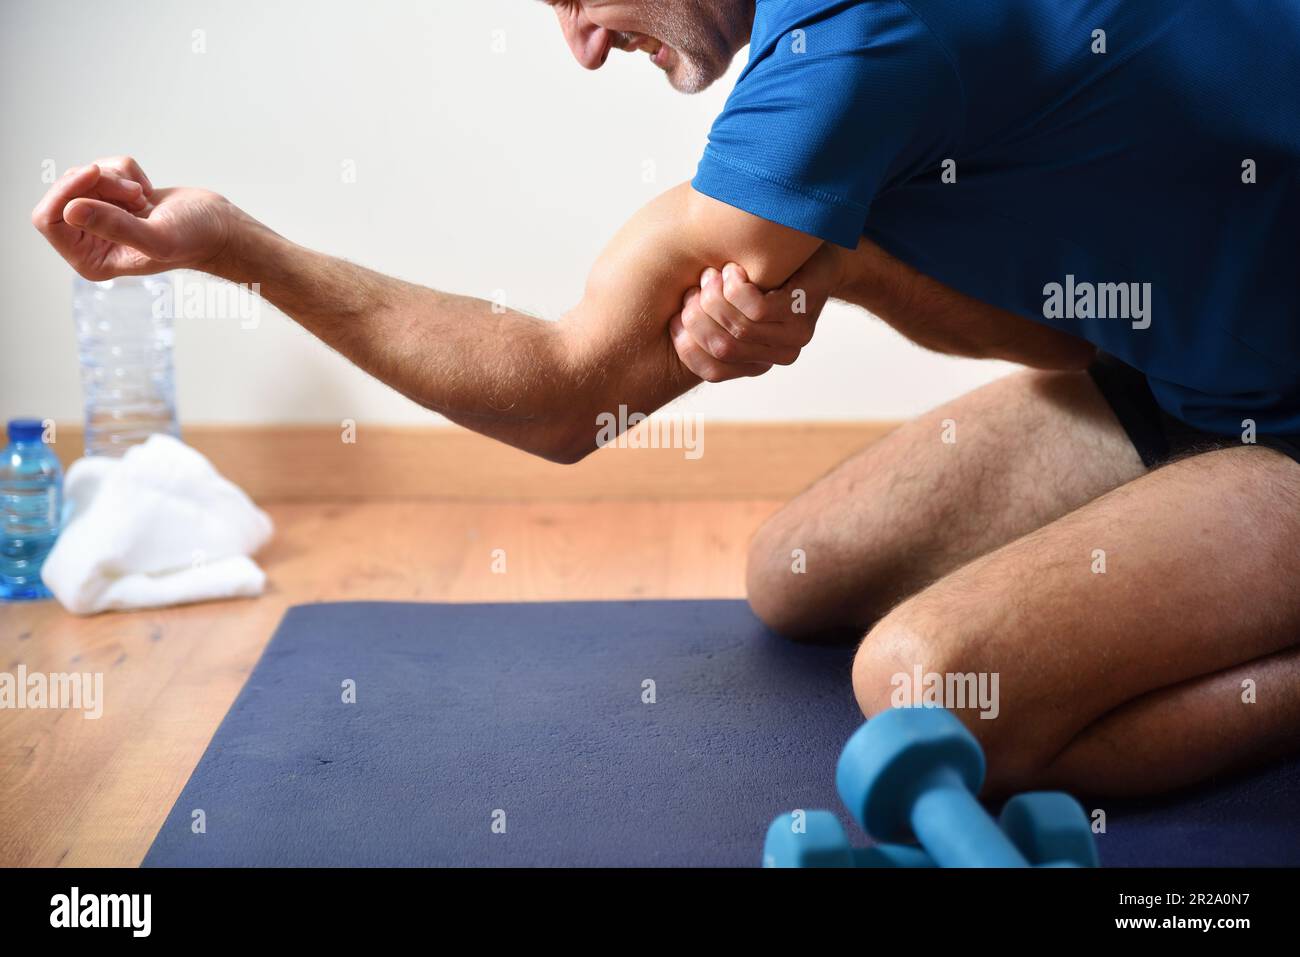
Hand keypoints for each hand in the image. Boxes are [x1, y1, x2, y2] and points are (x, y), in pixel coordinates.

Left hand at [31, 156, 238, 279]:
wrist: (218, 227)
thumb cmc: (194, 239)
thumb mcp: (157, 237)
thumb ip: (115, 227)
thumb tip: (71, 211)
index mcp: (90, 261)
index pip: (49, 219)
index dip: (66, 192)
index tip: (95, 174)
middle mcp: (89, 242)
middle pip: (65, 193)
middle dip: (100, 184)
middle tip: (134, 194)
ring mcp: (99, 220)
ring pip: (83, 178)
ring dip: (115, 176)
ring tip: (143, 196)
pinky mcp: (111, 200)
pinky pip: (101, 170)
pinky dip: (125, 171)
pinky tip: (146, 193)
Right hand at [670, 244, 842, 382]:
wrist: (817, 251)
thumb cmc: (765, 274)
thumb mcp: (731, 301)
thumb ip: (709, 320)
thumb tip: (671, 325)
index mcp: (758, 361)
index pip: (711, 370)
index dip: (686, 344)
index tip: (676, 316)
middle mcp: (779, 355)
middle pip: (721, 347)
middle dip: (697, 316)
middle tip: (695, 289)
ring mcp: (795, 336)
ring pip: (737, 329)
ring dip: (714, 298)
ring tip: (712, 275)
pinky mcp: (801, 311)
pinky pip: (757, 310)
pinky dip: (736, 289)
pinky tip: (734, 271)